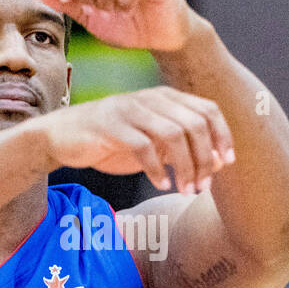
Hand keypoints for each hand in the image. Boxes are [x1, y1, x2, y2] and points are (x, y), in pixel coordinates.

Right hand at [33, 86, 234, 193]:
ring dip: (184, 167)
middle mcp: (150, 98)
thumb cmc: (111, 142)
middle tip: (202, 186)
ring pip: (172, 135)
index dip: (222, 135)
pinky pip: (143, 147)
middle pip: (194, 123)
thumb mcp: (152, 144)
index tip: (226, 163)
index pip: (207, 109)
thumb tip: (218, 162)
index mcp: (165, 97)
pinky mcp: (110, 125)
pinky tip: (161, 184)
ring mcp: (129, 109)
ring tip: (185, 189)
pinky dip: (157, 169)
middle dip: (204, 158)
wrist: (62, 137)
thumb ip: (181, 148)